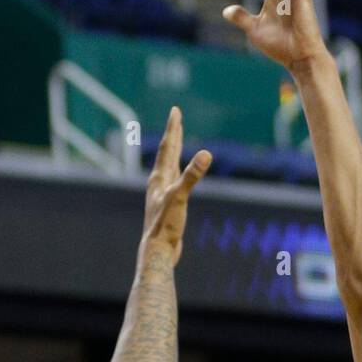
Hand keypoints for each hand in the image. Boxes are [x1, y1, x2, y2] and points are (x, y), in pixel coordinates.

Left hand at [141, 106, 210, 265]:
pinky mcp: (167, 205)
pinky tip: (177, 176)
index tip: (175, 110)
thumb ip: (192, 176)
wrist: (157, 251)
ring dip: (173, 152)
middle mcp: (158, 183)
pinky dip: (177, 172)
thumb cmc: (165, 226)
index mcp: (160, 178)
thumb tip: (205, 154)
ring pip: (168, 167)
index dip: (173, 128)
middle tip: (176, 118)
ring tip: (176, 141)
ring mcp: (162, 194)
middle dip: (173, 135)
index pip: (167, 147)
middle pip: (166, 153)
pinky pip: (173, 181)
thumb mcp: (181, 198)